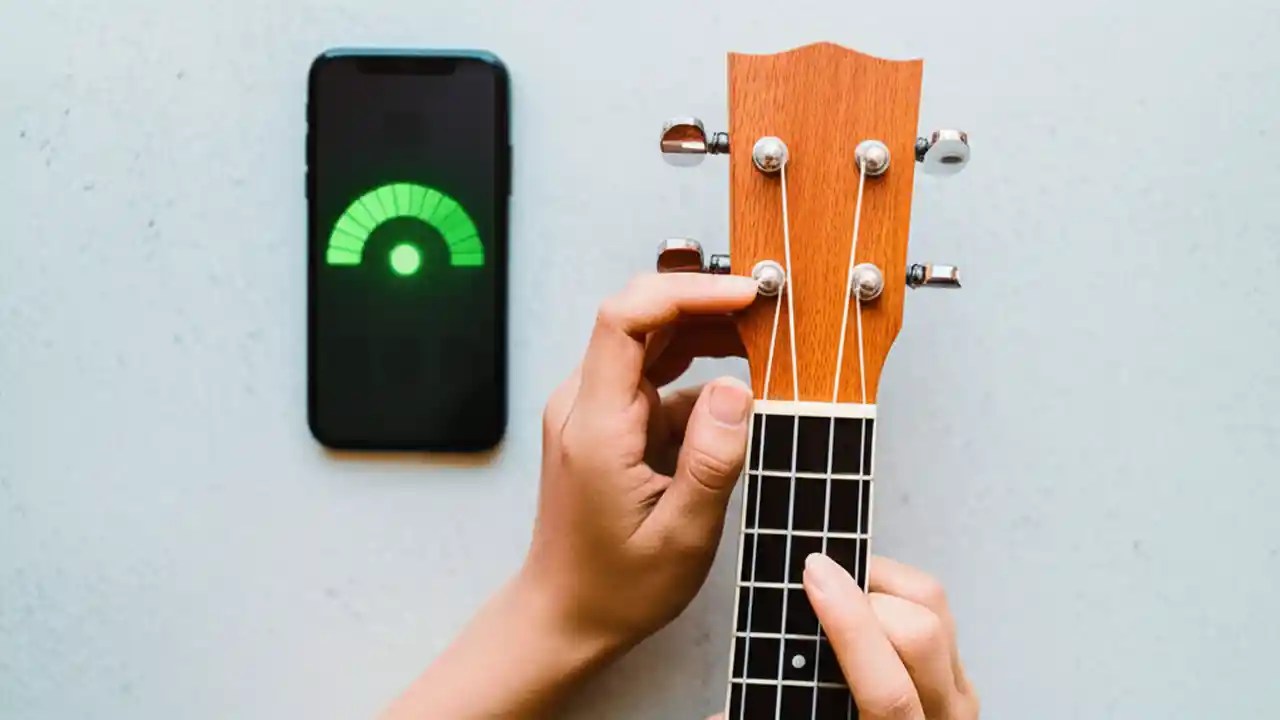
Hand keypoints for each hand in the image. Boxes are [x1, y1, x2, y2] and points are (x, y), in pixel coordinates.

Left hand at [383, 273, 760, 719]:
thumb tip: (738, 388)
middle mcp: (585, 406)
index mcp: (596, 426)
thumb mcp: (682, 536)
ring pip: (651, 344)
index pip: (625, 320)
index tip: (745, 295)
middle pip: (641, 319)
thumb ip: (711, 459)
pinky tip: (739, 391)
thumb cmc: (615, 587)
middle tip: (771, 313)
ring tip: (766, 342)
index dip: (685, 293)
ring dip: (707, 335)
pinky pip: (654, 379)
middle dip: (707, 304)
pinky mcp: (608, 423)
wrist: (564, 616)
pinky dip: (699, 375)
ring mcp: (594, 412)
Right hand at [705, 555, 976, 719]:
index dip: (851, 626)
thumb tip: (717, 719)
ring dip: (884, 583)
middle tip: (817, 582)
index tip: (814, 576)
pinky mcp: (959, 678)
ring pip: (936, 614)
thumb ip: (765, 715)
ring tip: (838, 583)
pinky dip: (900, 589)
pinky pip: (941, 612)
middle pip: (920, 638)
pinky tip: (863, 596)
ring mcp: (956, 698)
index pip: (886, 691)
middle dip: (865, 596)